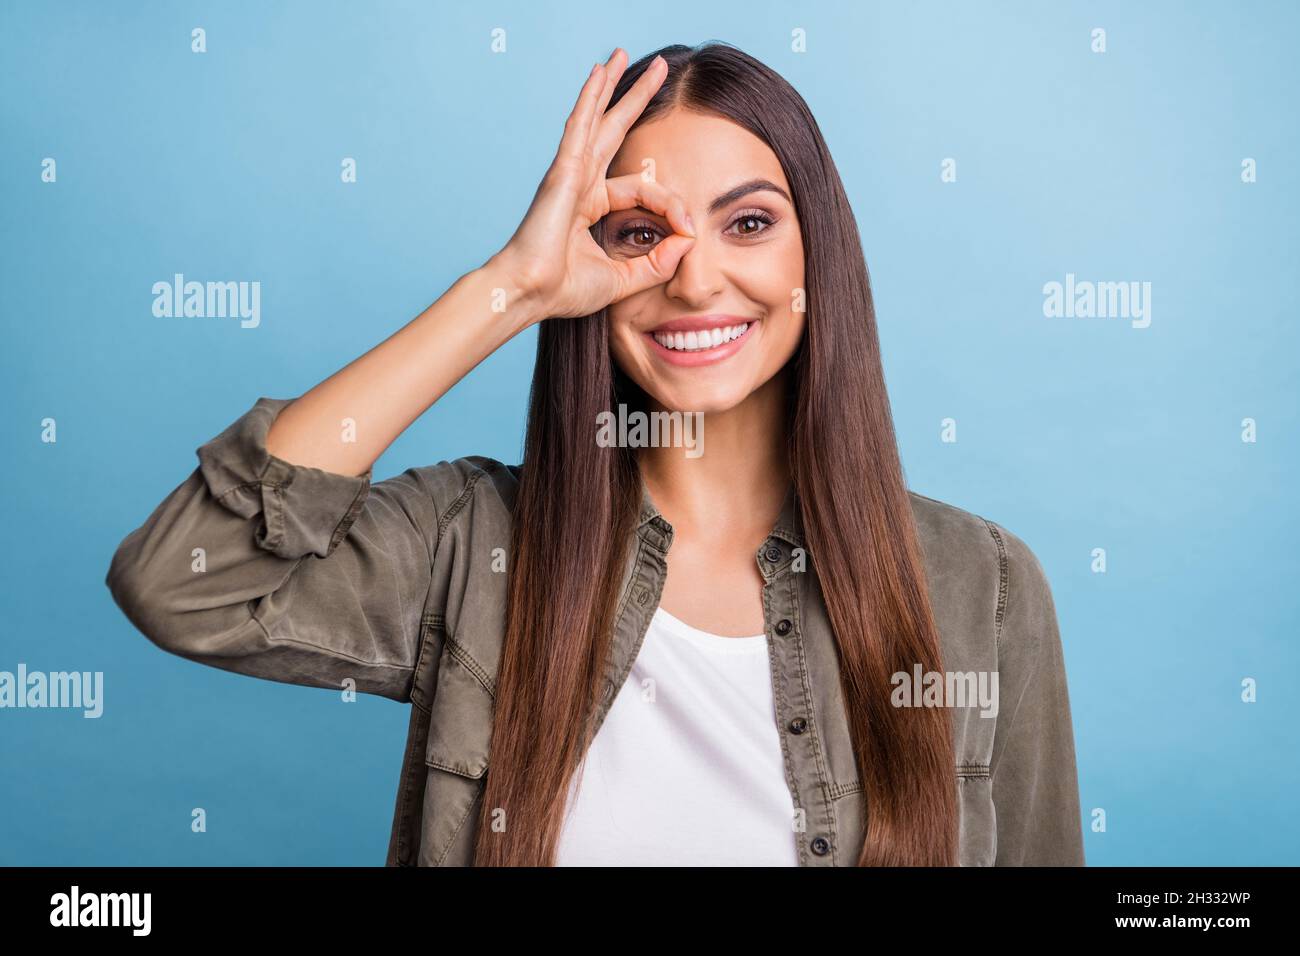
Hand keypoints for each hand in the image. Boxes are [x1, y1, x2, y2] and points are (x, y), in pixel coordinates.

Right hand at [494, 48, 696, 320]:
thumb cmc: (563, 290)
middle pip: (615, 130)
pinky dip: (589, 99)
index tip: (689, 230)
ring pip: (597, 120)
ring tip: (624, 53)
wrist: (529, 294)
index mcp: (591, 205)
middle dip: (636, 99)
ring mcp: (570, 174)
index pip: (644, 189)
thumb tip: (689, 240)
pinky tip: (598, 73)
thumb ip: (657, 262)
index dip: (672, 207)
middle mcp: (580, 183)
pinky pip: (580, 128)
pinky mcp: (563, 172)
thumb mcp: (624, 278)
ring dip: (612, 86)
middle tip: (658, 69)